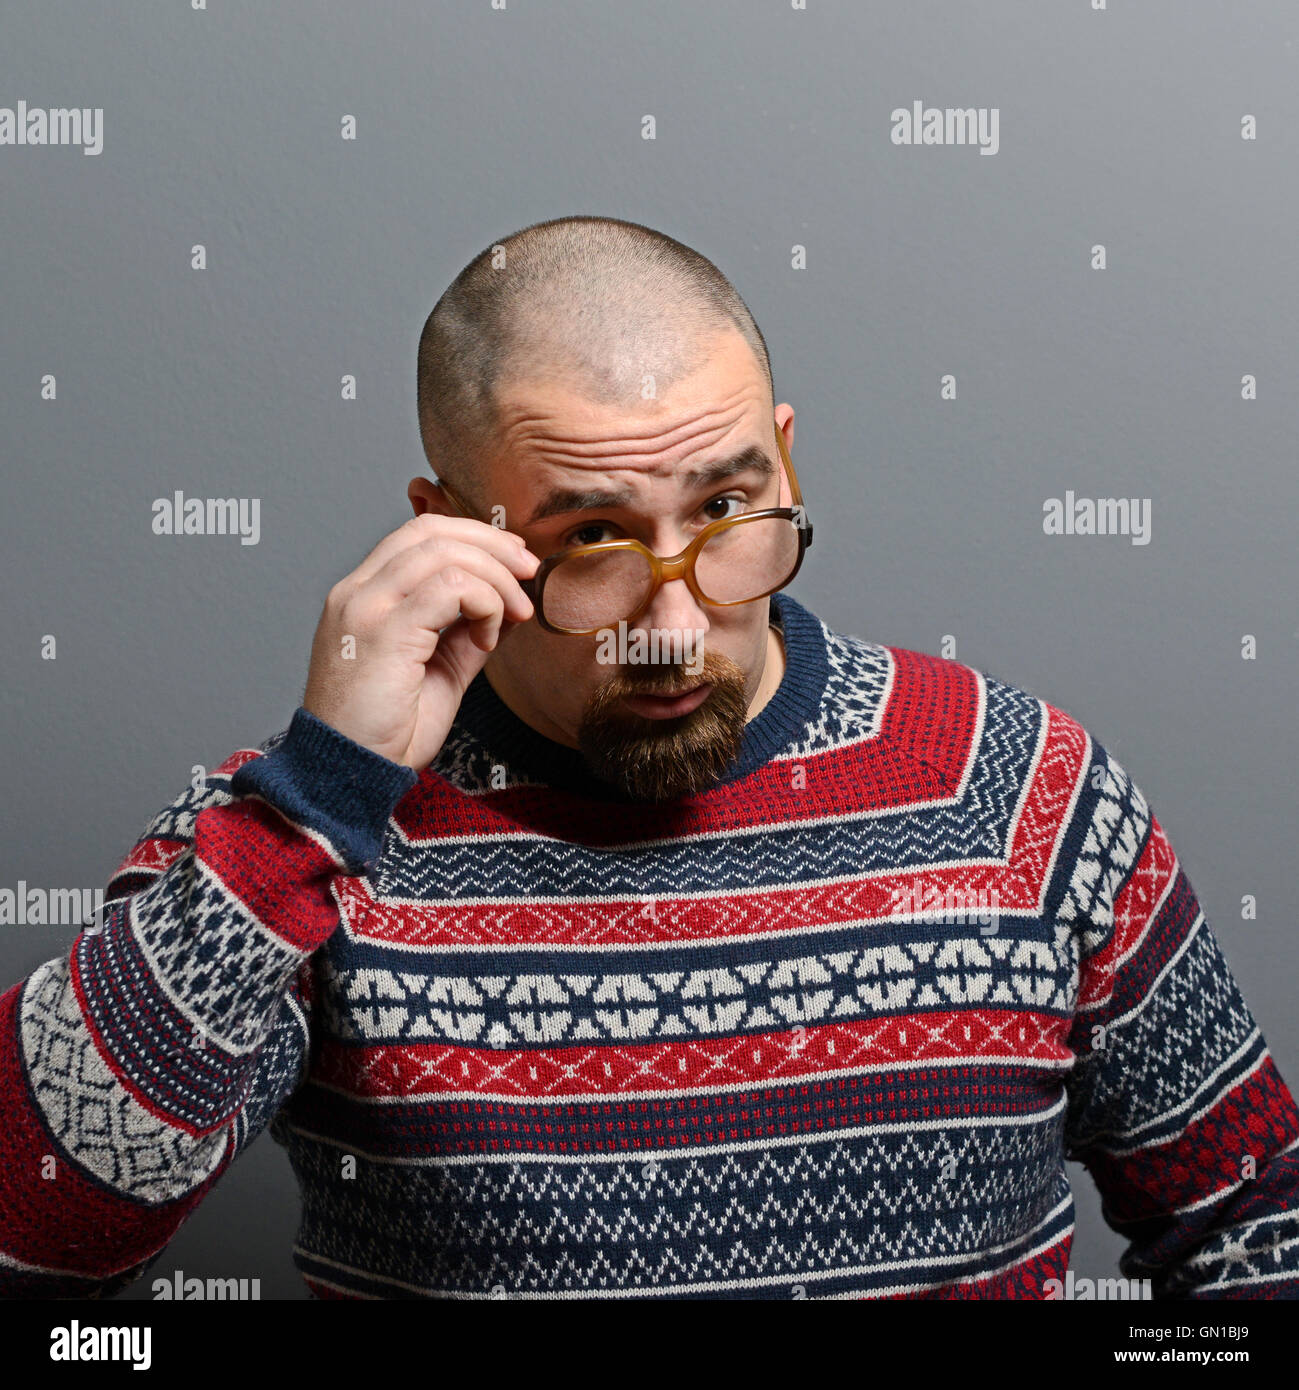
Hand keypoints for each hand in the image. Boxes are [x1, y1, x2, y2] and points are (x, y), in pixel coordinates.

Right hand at [302, 511, 539, 769]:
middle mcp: (357, 592)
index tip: (514, 558)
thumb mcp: (441, 671)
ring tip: (515, 614)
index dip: (473, 536)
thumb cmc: (386, 733)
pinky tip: (489, 639)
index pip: (419, 534)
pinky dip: (484, 604)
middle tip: (530, 573)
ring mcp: (365, 607)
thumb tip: (507, 605)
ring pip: (444, 553)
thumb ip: (467, 634)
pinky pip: (450, 588)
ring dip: (496, 578)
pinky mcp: (383, 631)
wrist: (351, 775)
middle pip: (431, 531)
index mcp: (364, 596)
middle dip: (492, 544)